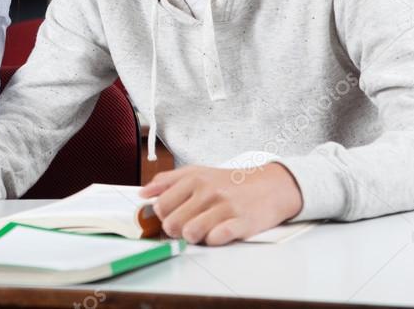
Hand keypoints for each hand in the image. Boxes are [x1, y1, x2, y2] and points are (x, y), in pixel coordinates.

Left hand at [140, 163, 303, 245]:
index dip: (162, 217)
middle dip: (176, 230)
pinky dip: (213, 240)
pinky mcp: (241, 222)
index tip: (171, 217)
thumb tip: (143, 193)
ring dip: (193, 237)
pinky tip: (218, 233)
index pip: (161, 205)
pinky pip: (216, 238)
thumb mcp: (197, 173)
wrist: (270, 186)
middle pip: (172, 223)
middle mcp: (208, 191)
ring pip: (191, 233)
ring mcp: (225, 206)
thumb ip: (167, 181)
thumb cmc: (228, 182)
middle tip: (187, 225)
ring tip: (202, 231)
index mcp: (193, 178)